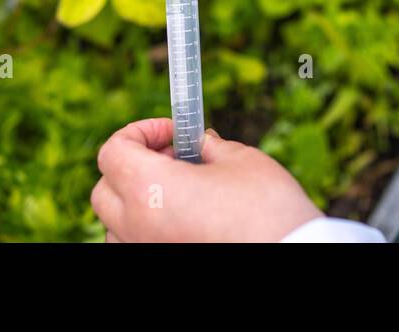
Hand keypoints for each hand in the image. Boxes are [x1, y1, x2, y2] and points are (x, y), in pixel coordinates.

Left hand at [91, 118, 322, 241]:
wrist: (293, 252)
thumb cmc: (267, 209)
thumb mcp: (241, 160)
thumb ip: (210, 147)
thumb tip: (199, 143)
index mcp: (150, 189)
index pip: (113, 151)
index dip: (140, 132)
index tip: (173, 132)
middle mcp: (136, 226)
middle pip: (106, 188)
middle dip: (133, 164)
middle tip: (175, 156)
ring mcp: (145, 252)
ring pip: (116, 223)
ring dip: (137, 199)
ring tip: (181, 191)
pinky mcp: (161, 266)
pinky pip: (135, 245)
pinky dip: (147, 228)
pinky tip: (184, 220)